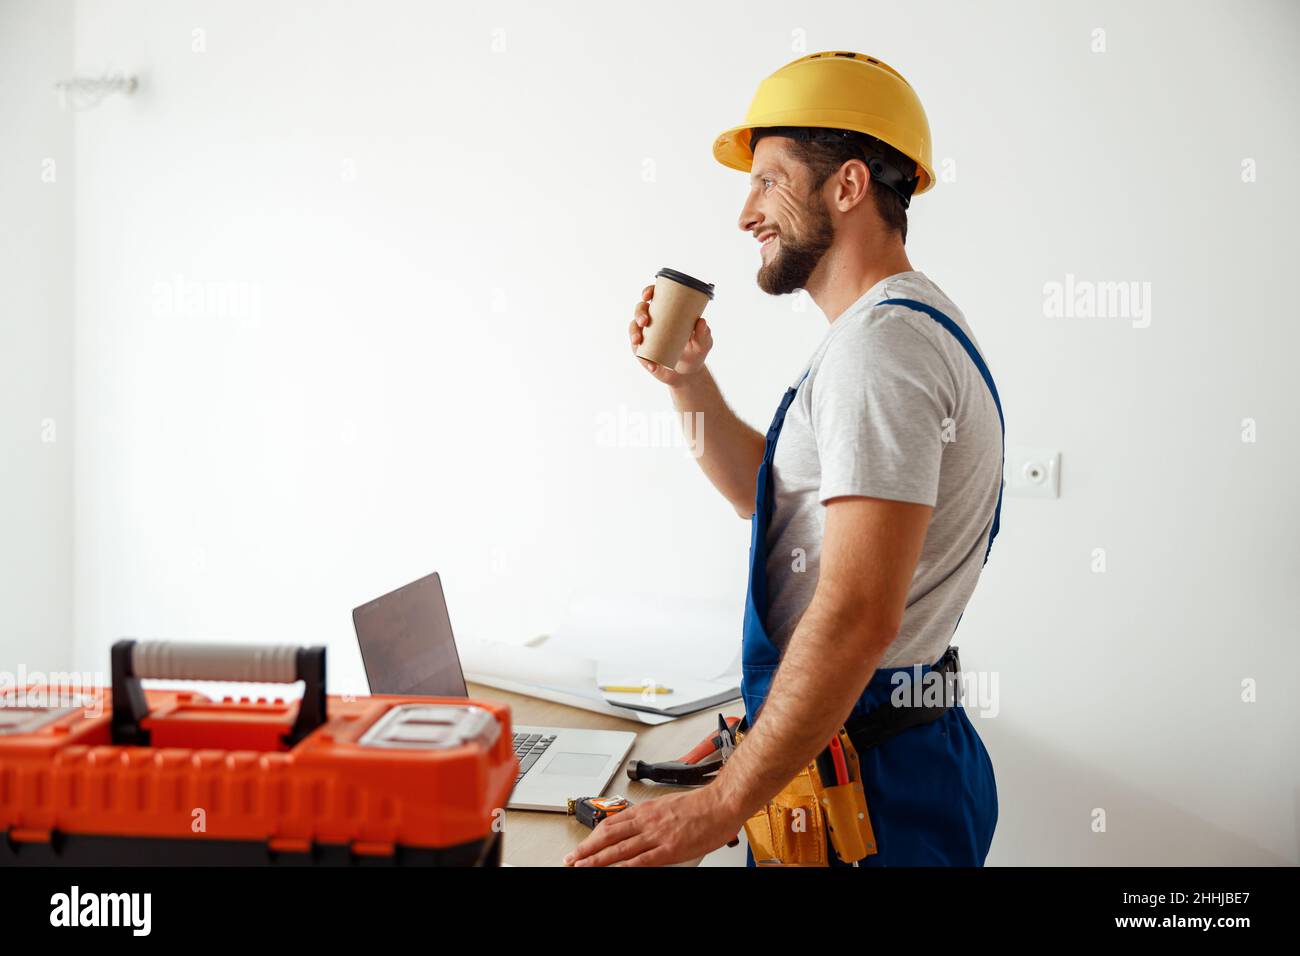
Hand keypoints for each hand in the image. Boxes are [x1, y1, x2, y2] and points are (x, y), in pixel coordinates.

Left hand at [562, 788, 741, 866]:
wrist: (721, 803)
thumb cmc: (701, 806)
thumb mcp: (668, 807)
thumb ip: (651, 819)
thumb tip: (638, 829)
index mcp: (646, 810)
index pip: (611, 823)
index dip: (592, 837)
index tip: (582, 846)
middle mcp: (646, 822)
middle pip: (608, 836)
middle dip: (587, 849)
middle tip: (572, 860)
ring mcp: (656, 835)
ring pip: (619, 849)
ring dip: (597, 860)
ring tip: (581, 867)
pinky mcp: (669, 848)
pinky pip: (641, 860)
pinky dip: (624, 867)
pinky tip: (613, 871)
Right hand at [628, 283, 712, 386]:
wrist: (690, 373)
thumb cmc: (696, 351)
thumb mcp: (703, 343)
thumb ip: (704, 333)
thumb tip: (701, 321)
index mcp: (668, 312)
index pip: (655, 296)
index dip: (648, 292)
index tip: (647, 295)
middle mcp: (654, 321)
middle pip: (640, 310)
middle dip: (639, 313)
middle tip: (644, 321)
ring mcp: (647, 336)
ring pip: (634, 328)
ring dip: (633, 332)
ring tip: (638, 341)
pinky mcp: (643, 352)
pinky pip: (637, 351)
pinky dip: (642, 358)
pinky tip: (651, 364)